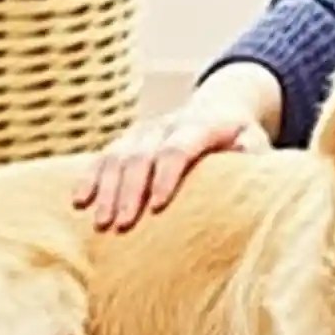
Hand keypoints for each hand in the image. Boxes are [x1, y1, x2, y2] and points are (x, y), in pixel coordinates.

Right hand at [72, 63, 280, 230]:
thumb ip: (250, 151)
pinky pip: (102, 158)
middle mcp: (166, 126)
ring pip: (116, 158)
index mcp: (200, 126)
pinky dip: (89, 179)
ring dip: (106, 191)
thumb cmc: (242, 138)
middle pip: (141, 157)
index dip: (166, 177)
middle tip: (122, 226)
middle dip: (130, 193)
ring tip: (101, 224)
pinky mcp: (127, 141)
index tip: (158, 207)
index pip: (178, 149)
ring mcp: (143, 132)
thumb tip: (241, 151)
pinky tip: (78, 203)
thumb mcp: (255, 142)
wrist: (220, 108)